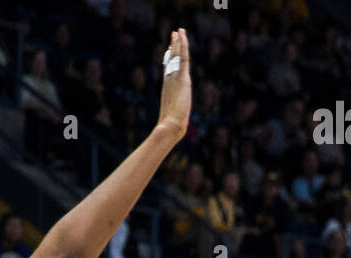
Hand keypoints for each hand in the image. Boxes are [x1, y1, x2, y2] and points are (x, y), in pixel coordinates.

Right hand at [154, 29, 190, 143]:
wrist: (169, 127)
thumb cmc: (169, 129)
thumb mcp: (171, 121)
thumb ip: (171, 121)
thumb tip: (170, 133)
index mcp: (167, 89)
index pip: (168, 70)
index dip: (169, 58)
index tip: (170, 48)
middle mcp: (169, 81)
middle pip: (171, 60)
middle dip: (173, 46)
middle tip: (174, 33)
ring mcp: (175, 79)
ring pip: (177, 57)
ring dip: (178, 43)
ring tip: (179, 31)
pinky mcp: (182, 78)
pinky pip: (183, 58)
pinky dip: (183, 46)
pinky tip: (183, 37)